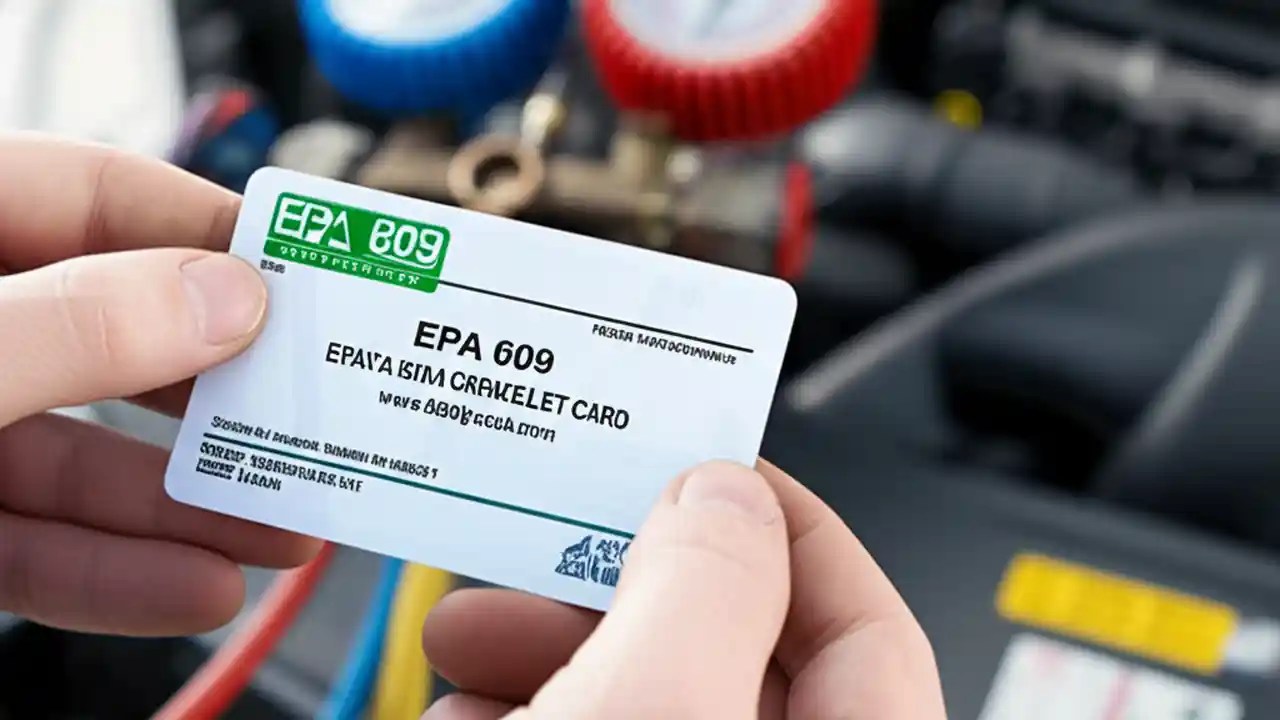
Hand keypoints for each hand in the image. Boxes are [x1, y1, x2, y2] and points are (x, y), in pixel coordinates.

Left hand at [0, 135, 320, 635]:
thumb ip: (75, 325)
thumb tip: (228, 299)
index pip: (92, 196)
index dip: (209, 230)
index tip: (313, 276)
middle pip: (112, 333)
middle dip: (224, 392)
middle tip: (324, 413)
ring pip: (79, 458)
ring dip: (190, 504)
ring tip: (294, 531)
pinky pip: (29, 546)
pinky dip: (112, 574)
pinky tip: (197, 590)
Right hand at [421, 460, 946, 718]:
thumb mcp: (653, 702)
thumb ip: (705, 576)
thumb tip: (721, 491)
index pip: (865, 620)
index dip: (782, 520)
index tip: (696, 465)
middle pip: (730, 656)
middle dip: (612, 592)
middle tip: (537, 556)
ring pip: (646, 705)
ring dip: (549, 661)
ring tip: (467, 647)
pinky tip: (462, 717)